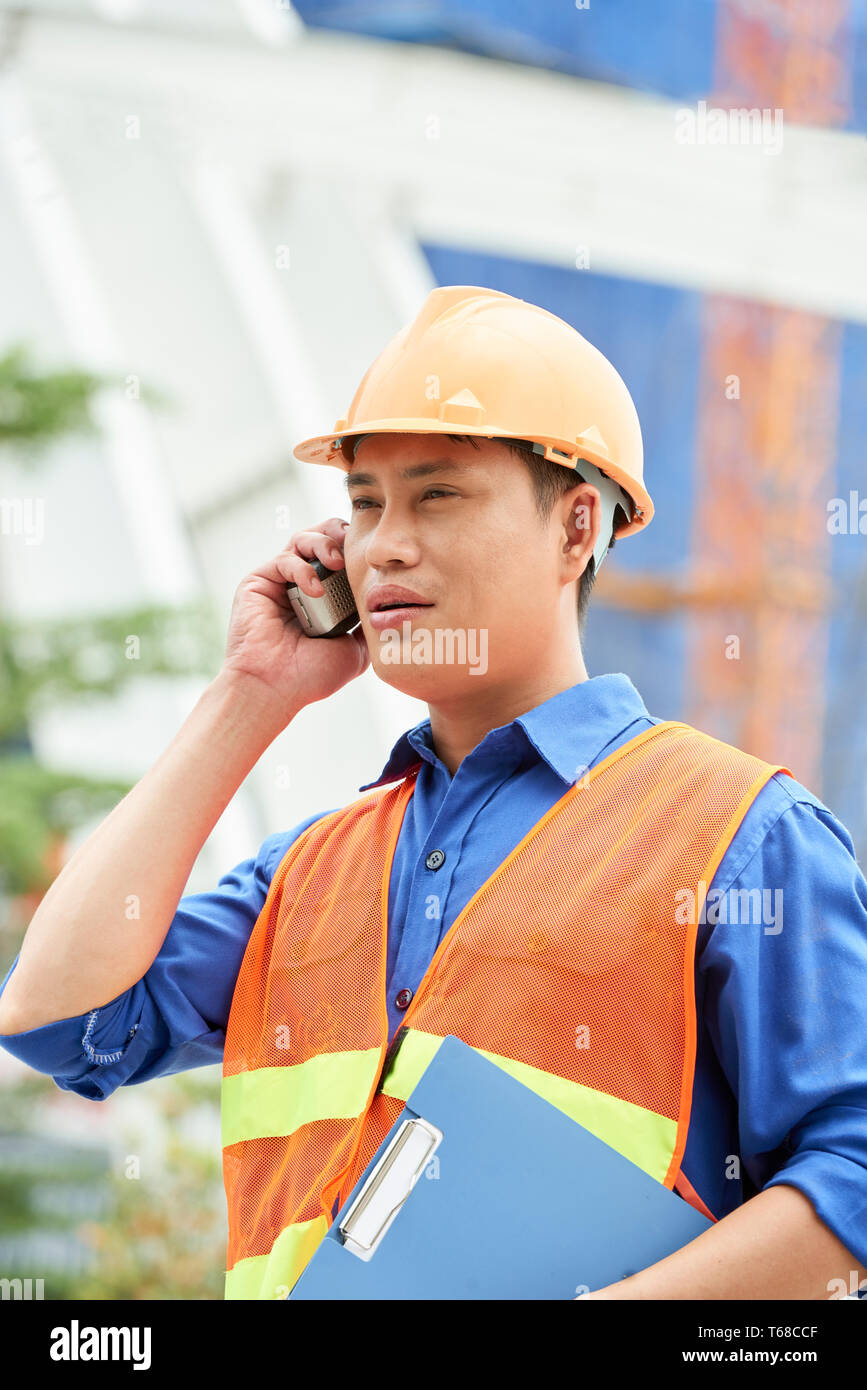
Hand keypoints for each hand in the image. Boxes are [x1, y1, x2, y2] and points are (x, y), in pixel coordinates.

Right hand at [222, 517, 368, 719]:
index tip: (375, 556)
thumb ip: (369, 625)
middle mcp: (302, 583)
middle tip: (354, 544)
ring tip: (337, 562)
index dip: (357, 549)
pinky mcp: (259, 581)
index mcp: (325, 596)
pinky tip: (314, 589)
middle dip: (340, 535)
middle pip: (323, 538)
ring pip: (302, 540)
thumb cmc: (311, 676)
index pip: (343, 557)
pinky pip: (284, 559)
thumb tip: (390, 608)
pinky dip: (302, 569)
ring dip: (323, 544)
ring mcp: (281, 581)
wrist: (275, 688)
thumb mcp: (355, 650)